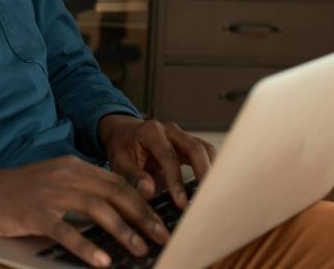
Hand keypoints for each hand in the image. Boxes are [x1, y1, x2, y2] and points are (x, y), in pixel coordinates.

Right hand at [0, 156, 170, 266]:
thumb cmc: (20, 191)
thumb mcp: (56, 181)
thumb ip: (83, 189)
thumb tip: (118, 211)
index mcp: (74, 166)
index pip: (118, 182)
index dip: (143, 202)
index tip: (161, 221)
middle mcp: (66, 175)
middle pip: (114, 193)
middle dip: (142, 216)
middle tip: (160, 237)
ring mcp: (50, 193)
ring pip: (96, 209)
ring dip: (122, 231)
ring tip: (139, 250)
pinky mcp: (35, 213)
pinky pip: (66, 230)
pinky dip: (87, 246)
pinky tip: (102, 262)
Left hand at [98, 115, 216, 209]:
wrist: (125, 132)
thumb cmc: (122, 147)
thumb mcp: (118, 160)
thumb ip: (132, 175)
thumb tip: (149, 191)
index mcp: (151, 131)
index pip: (168, 155)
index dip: (176, 180)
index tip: (181, 203)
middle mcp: (170, 130)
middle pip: (194, 148)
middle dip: (203, 173)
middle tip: (206, 198)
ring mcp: (182, 136)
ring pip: (205, 149)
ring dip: (213, 171)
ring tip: (216, 195)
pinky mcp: (189, 144)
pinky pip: (206, 154)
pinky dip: (213, 169)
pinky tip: (214, 187)